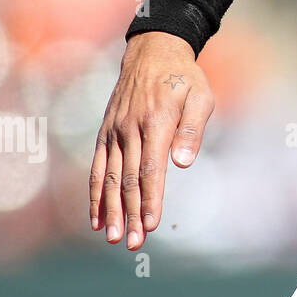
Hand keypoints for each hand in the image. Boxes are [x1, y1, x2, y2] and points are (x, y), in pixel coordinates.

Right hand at [89, 31, 214, 249]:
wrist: (153, 52)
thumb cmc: (184, 78)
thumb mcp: (201, 96)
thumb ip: (192, 130)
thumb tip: (183, 164)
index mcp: (155, 122)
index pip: (151, 169)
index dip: (150, 199)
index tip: (152, 224)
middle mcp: (129, 130)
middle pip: (129, 180)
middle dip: (131, 214)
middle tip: (134, 243)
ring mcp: (114, 132)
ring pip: (110, 178)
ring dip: (111, 210)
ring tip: (114, 238)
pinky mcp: (105, 134)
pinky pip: (99, 168)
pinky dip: (96, 194)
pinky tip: (97, 218)